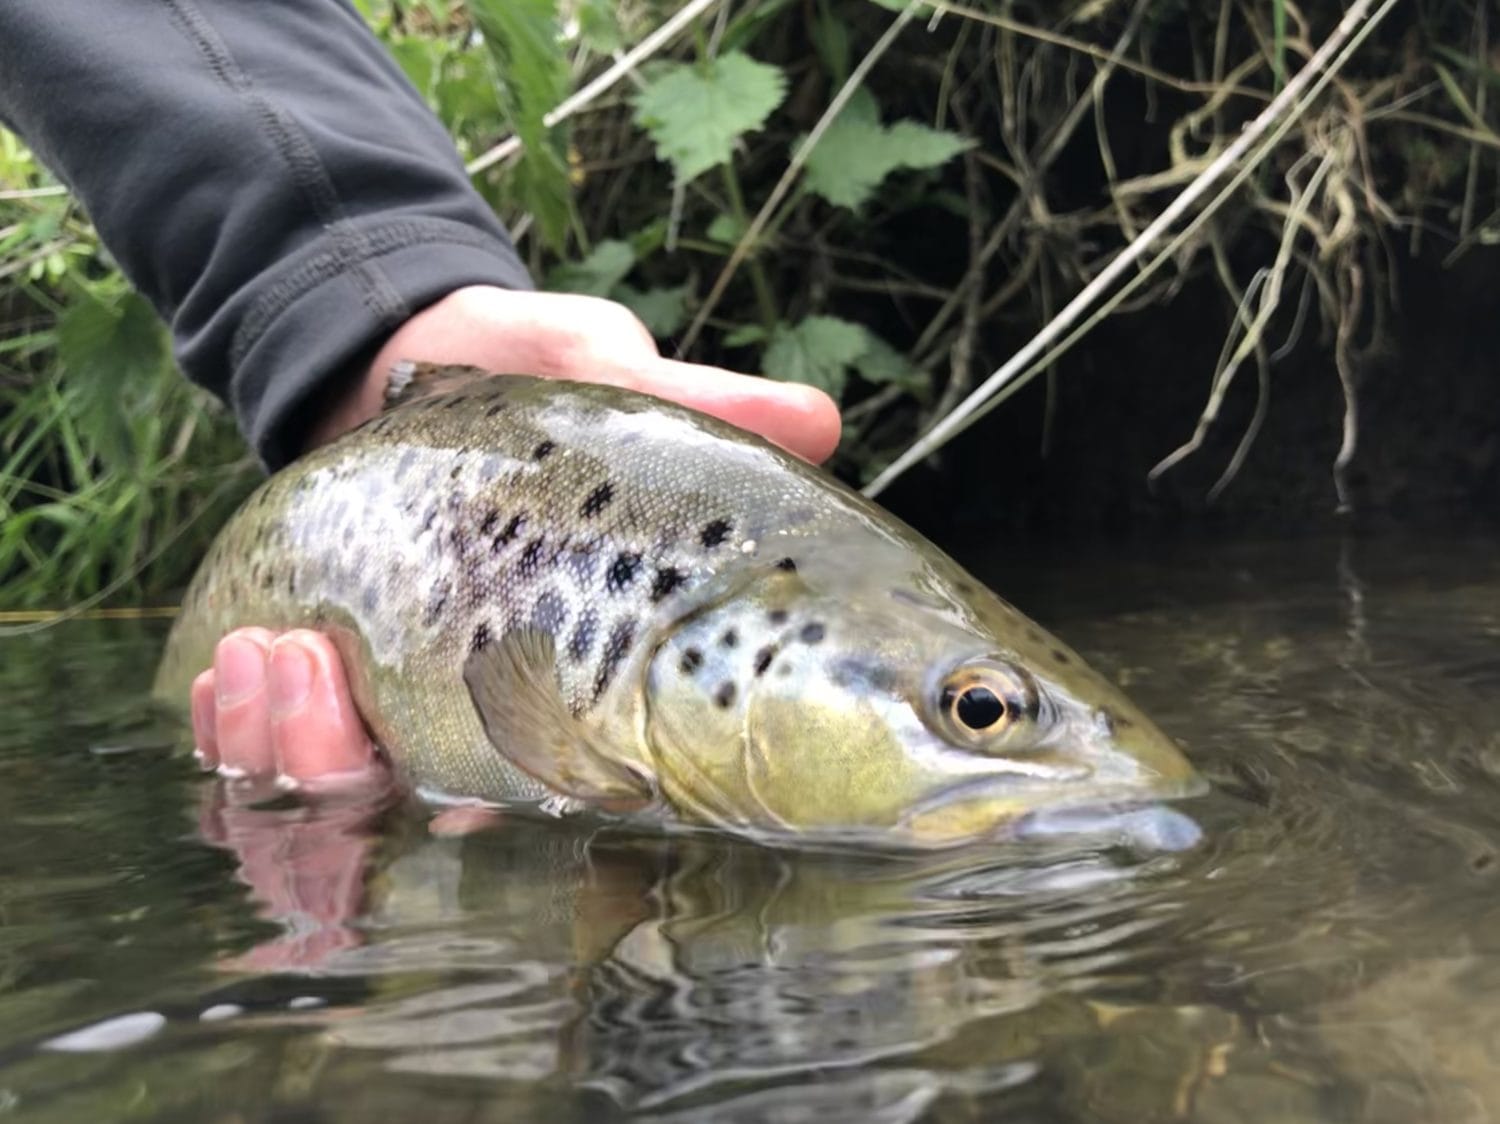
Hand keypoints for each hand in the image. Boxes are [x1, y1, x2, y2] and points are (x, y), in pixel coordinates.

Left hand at [194, 286, 840, 788]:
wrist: (394, 340)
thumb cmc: (520, 367)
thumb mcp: (602, 374)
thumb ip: (699, 407)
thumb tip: (817, 426)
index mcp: (569, 660)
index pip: (555, 781)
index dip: (510, 816)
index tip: (473, 809)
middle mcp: (480, 695)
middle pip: (418, 808)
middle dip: (349, 770)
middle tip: (316, 676)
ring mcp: (389, 683)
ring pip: (328, 783)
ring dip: (282, 742)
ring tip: (277, 653)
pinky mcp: (315, 658)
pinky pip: (257, 738)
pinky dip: (235, 718)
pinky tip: (245, 657)